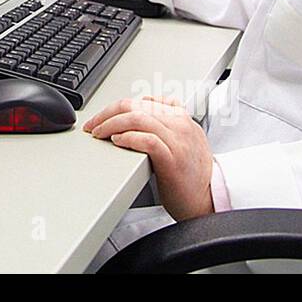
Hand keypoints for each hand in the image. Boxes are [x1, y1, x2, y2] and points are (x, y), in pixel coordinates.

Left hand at [85, 95, 214, 221]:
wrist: (209, 199)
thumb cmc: (192, 174)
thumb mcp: (185, 139)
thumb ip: (167, 122)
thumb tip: (143, 108)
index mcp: (180, 117)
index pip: (140, 101)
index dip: (115, 107)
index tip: (101, 118)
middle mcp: (179, 124)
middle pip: (134, 106)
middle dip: (107, 114)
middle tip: (92, 125)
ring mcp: (177, 140)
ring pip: (137, 118)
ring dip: (111, 124)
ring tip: (99, 133)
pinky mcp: (173, 158)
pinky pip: (146, 139)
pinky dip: (128, 137)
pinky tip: (117, 141)